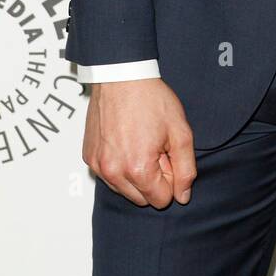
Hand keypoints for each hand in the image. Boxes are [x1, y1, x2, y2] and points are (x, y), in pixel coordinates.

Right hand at [82, 78, 196, 208]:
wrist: (121, 76)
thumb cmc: (152, 100)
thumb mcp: (180, 131)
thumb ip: (186, 169)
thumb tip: (182, 197)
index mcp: (138, 169)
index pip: (162, 199)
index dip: (170, 177)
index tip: (167, 154)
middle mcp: (114, 172)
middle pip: (142, 199)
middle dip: (153, 179)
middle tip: (155, 148)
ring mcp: (98, 166)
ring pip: (124, 190)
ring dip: (135, 175)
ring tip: (140, 143)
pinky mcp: (89, 157)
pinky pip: (108, 176)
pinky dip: (119, 166)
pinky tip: (125, 141)